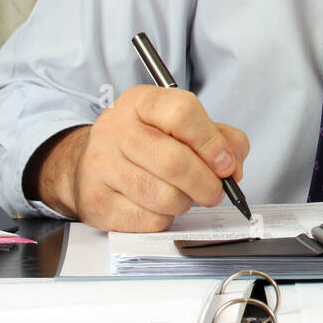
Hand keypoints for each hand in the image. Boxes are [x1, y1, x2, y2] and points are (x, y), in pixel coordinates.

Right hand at [24, 86, 249, 231]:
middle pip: (175, 161)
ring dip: (186, 203)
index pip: (182, 112)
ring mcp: (101, 165)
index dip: (212, 142)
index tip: (226, 163)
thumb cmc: (143, 143)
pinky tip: (159, 206)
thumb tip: (234, 166)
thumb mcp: (179, 125)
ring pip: (164, 196)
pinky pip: (149, 220)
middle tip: (214, 191)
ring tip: (184, 196)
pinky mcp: (97, 202)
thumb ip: (217, 137)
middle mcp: (116, 129)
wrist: (88, 164)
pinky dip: (165, 218)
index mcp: (141, 102)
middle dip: (206, 183)